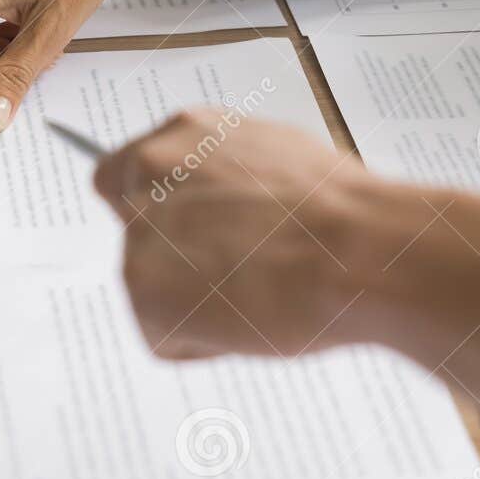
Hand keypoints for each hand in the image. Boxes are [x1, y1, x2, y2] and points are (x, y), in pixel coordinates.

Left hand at [94, 110, 382, 358]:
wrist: (357, 248)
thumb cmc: (340, 210)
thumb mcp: (276, 156)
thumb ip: (224, 172)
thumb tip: (221, 198)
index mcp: (183, 135)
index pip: (122, 176)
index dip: (155, 214)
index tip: (183, 236)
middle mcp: (149, 176)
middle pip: (135, 236)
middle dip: (176, 261)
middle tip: (237, 273)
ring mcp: (141, 234)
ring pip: (152, 289)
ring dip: (194, 303)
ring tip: (259, 293)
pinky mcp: (146, 293)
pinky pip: (164, 337)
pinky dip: (203, 344)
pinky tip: (250, 321)